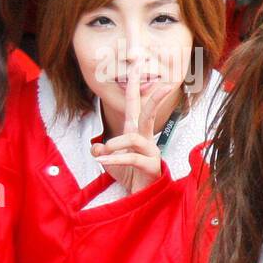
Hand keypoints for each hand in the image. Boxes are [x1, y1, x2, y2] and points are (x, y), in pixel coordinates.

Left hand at [90, 58, 168, 194]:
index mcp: (136, 131)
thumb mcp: (109, 160)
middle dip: (156, 98)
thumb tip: (97, 146)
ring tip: (104, 151)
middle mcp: (146, 138)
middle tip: (165, 83)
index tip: (137, 65)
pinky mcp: (151, 166)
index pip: (135, 104)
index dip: (135, 85)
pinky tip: (102, 160)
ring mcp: (151, 152)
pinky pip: (132, 158)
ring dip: (117, 142)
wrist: (141, 197)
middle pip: (150, 113)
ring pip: (136, 138)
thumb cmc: (129, 175)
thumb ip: (101, 150)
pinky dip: (114, 158)